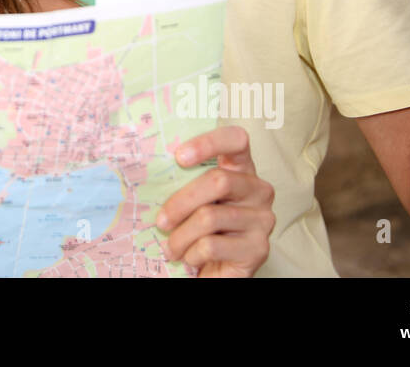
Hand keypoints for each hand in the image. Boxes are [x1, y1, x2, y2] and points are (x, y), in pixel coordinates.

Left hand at [155, 125, 274, 276]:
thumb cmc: (198, 228)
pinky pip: (212, 245)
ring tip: (171, 248)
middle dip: (180, 202)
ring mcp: (262, 219)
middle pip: (218, 181)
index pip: (236, 140)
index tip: (179, 157)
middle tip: (161, 221)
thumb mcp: (191, 200)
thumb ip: (182, 182)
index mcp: (241, 168)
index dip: (209, 143)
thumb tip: (147, 169)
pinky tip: (190, 258)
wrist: (216, 270)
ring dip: (180, 236)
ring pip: (210, 217)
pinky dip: (191, 254)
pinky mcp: (259, 248)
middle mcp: (258, 189)